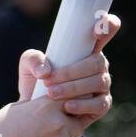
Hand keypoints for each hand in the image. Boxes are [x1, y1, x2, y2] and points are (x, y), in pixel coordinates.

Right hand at [0, 97, 74, 136]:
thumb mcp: (12, 111)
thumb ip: (35, 107)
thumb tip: (46, 105)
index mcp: (47, 107)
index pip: (68, 102)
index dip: (63, 109)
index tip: (57, 114)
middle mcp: (59, 124)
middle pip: (75, 125)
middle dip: (65, 129)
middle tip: (44, 136)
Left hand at [17, 13, 120, 136]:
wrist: (35, 111)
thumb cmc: (36, 82)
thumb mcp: (28, 65)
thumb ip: (33, 59)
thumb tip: (45, 71)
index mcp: (85, 49)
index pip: (105, 30)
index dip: (107, 25)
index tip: (97, 29)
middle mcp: (98, 65)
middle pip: (97, 62)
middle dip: (72, 71)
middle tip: (48, 80)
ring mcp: (102, 85)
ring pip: (98, 82)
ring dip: (74, 88)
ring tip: (52, 94)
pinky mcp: (102, 105)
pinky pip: (100, 104)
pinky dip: (83, 105)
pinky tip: (67, 106)